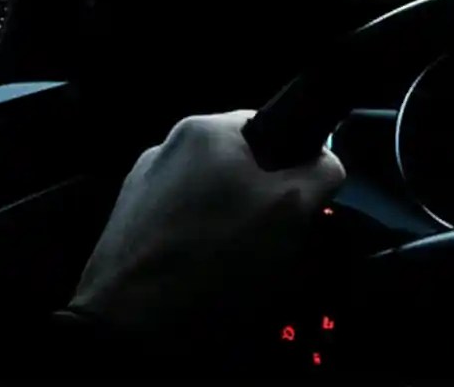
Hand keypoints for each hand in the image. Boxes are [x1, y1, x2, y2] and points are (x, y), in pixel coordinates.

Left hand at [68, 111, 344, 334]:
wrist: (134, 324)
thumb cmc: (214, 258)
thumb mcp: (293, 208)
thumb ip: (323, 171)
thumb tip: (325, 163)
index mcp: (205, 130)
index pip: (274, 128)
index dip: (298, 165)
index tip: (301, 201)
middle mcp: (167, 149)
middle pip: (241, 167)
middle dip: (263, 200)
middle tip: (274, 238)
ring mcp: (141, 188)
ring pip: (212, 199)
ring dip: (232, 224)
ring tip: (238, 263)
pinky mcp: (128, 226)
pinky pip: (184, 224)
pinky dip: (202, 243)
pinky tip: (207, 273)